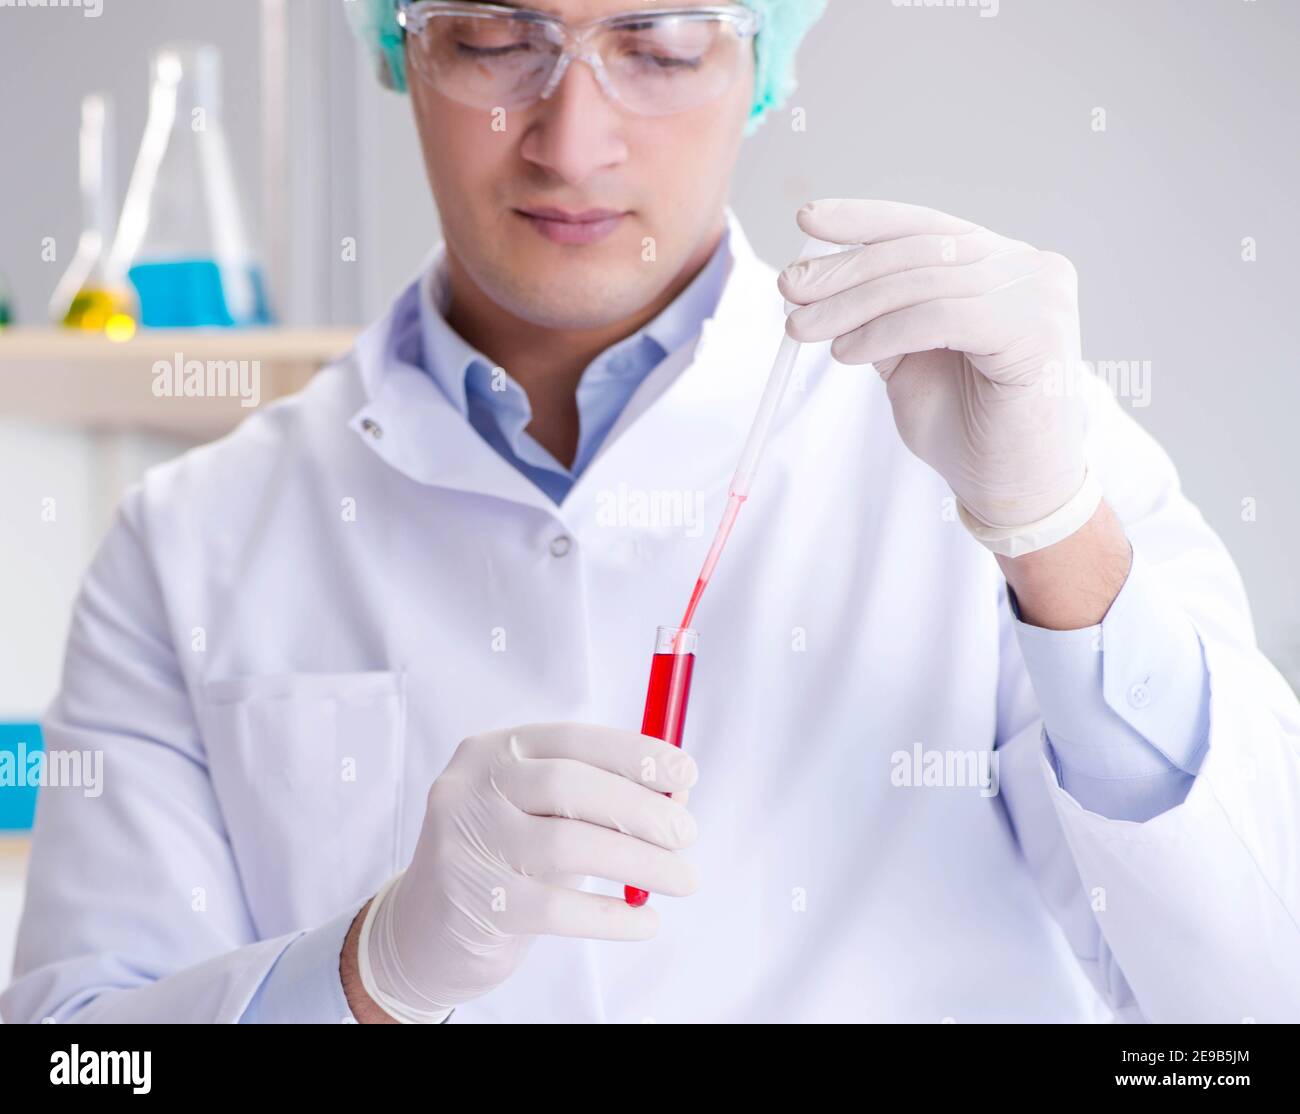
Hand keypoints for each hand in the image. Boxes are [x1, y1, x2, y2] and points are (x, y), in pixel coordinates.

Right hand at [350, 722, 698, 1021]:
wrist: (423, 928)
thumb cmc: (505, 856)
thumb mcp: (541, 812)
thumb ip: (599, 795)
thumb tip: (677, 795)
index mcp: (494, 750)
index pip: (574, 740)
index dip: (635, 754)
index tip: (687, 773)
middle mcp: (473, 788)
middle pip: (570, 786)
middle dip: (641, 808)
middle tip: (687, 834)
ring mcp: (467, 845)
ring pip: (568, 846)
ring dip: (640, 862)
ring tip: (683, 878)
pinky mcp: (474, 903)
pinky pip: (557, 909)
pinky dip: (612, 916)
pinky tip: (645, 921)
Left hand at [780, 199, 1087, 530]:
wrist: (1011, 491)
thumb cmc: (967, 429)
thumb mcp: (909, 360)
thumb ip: (881, 315)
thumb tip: (815, 279)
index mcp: (1003, 265)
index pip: (927, 226)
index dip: (864, 220)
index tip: (807, 220)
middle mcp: (1029, 268)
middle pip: (919, 250)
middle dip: (845, 268)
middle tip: (789, 288)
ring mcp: (1040, 294)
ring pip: (923, 282)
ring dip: (850, 305)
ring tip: (803, 329)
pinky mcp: (1036, 329)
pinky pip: (940, 316)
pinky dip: (883, 332)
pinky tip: (846, 352)